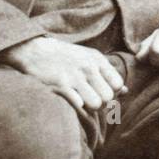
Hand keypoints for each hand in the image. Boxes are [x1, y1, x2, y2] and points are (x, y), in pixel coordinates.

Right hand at [1, 37, 124, 111]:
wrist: (33, 50)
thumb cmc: (63, 56)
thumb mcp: (88, 58)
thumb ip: (106, 73)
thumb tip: (126, 91)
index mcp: (97, 59)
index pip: (118, 84)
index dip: (112, 92)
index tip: (100, 91)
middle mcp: (88, 67)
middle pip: (108, 97)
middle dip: (101, 103)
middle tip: (89, 99)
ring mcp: (74, 77)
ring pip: (96, 104)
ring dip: (89, 107)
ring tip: (80, 101)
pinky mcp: (60, 85)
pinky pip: (78, 105)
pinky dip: (75, 106)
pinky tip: (68, 99)